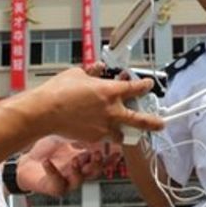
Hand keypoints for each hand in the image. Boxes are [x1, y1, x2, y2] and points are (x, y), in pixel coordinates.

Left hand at [16, 136, 121, 196]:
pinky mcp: (55, 186)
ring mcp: (67, 179)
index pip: (103, 157)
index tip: (115, 147)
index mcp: (84, 157)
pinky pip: (57, 183)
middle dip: (98, 162)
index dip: (110, 154)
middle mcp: (78, 170)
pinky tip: (48, 162)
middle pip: (95, 170)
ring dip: (79, 170)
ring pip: (79, 180)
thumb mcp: (67, 134)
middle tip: (97, 153)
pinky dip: (53, 171)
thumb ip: (82, 128)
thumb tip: (95, 113)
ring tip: (74, 160)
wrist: (28, 161)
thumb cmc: (48, 147)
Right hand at [34, 67, 164, 142]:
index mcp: (110, 91)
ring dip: (127, 132)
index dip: (145, 86)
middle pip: (139, 119)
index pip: (135, 88)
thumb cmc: (58, 91)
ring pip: (122, 134)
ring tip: (129, 132)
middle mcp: (111, 110)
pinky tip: (100, 131)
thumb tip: (99, 68)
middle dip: (152, 122)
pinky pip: (104, 138)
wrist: (44, 112)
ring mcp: (103, 126)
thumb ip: (93, 72)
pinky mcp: (93, 138)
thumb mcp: (77, 73)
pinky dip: (105, 135)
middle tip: (161, 123)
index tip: (148, 85)